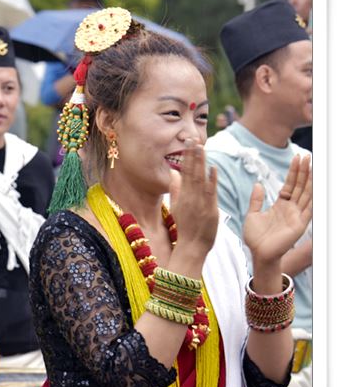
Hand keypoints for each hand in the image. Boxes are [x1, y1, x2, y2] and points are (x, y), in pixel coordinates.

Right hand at [168, 142, 218, 260]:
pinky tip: (213, 168)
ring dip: (201, 163)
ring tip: (201, 147)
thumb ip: (176, 190)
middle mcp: (190, 197)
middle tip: (193, 139)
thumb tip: (174, 173)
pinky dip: (211, 180)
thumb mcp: (177, 207)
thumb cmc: (186, 228)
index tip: (189, 144)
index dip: (187, 157)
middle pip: (191, 172)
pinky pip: (210, 192)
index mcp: (182, 196)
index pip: (184, 172)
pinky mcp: (209, 210)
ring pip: (200, 179)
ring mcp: (199, 203)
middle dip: (192, 155)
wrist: (192, 247)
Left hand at [243, 154, 312, 267]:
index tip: (297, 158)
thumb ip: (256, 200)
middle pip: (300, 186)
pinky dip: (313, 196)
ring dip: (309, 179)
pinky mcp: (300, 224)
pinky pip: (309, 207)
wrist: (258, 254)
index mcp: (281, 205)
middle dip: (303, 171)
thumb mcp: (252, 214)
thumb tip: (258, 184)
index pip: (290, 185)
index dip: (294, 172)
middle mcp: (291, 209)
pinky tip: (316, 184)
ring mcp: (297, 216)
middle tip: (306, 155)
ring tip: (311, 164)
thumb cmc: (255, 238)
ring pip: (306, 193)